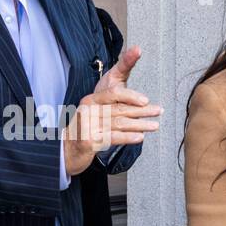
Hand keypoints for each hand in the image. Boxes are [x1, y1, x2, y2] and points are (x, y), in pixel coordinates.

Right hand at [61, 45, 162, 175]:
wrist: (67, 149)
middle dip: (142, 111)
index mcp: (91, 100)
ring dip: (139, 125)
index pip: (113, 94)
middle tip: (158, 111)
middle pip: (120, 109)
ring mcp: (88, 126)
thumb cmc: (87, 128)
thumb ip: (116, 98)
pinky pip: (113, 138)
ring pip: (119, 124)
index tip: (146, 101)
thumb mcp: (97, 109)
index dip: (131, 96)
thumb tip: (135, 76)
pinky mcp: (89, 142)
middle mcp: (88, 111)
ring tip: (154, 125)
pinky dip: (128, 137)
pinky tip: (139, 137)